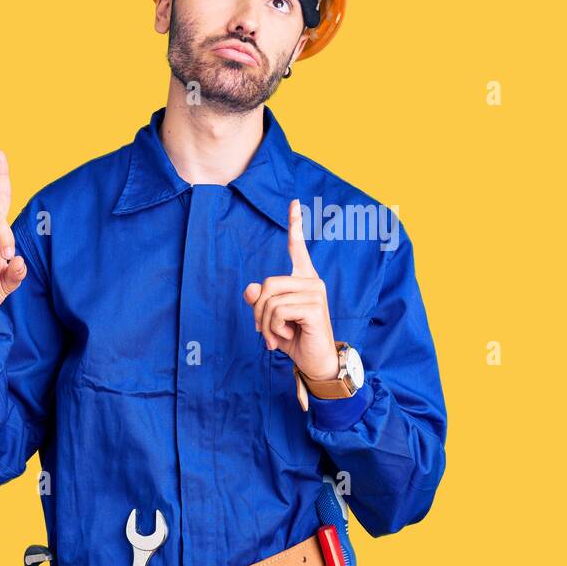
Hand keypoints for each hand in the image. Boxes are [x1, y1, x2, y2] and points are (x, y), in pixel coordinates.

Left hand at [243, 198, 337, 380]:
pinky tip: (286, 337)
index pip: (298, 248)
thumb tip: (250, 288)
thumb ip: (260, 302)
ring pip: (270, 300)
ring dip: (265, 324)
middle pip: (267, 284)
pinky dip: (274, 329)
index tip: (294, 203)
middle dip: (259, 311)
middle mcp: (312, 282)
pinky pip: (278, 311)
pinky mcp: (314, 308)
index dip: (295, 225)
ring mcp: (315, 294)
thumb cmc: (295, 339)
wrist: (316, 362)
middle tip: (264, 331)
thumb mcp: (270, 320)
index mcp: (303, 280)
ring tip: (275, 337)